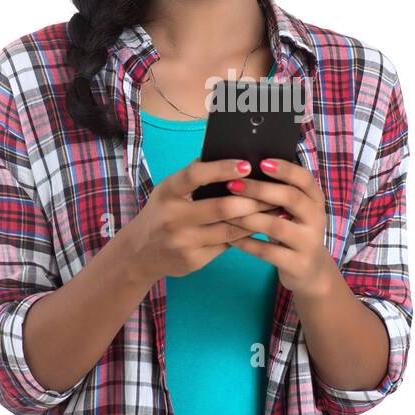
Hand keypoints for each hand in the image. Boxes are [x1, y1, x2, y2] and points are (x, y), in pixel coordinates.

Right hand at [121, 158, 279, 283]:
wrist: (139, 253)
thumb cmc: (161, 213)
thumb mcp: (168, 190)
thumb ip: (193, 175)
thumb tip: (226, 153)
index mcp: (167, 192)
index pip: (195, 176)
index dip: (222, 168)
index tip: (247, 165)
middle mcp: (173, 218)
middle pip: (223, 208)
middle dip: (253, 200)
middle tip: (275, 192)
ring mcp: (184, 242)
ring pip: (231, 230)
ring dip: (256, 219)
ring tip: (276, 209)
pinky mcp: (194, 260)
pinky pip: (227, 246)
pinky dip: (246, 235)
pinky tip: (261, 228)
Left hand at [223, 157, 340, 297]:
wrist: (312, 271)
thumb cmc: (294, 231)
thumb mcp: (296, 211)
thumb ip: (280, 193)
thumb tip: (245, 169)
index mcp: (316, 200)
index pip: (304, 179)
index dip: (285, 169)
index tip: (261, 162)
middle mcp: (317, 219)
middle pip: (290, 198)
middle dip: (260, 190)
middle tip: (233, 185)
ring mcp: (309, 243)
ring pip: (276, 226)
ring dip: (248, 217)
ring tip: (225, 210)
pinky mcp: (297, 264)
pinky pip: (267, 252)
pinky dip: (246, 243)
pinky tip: (229, 237)